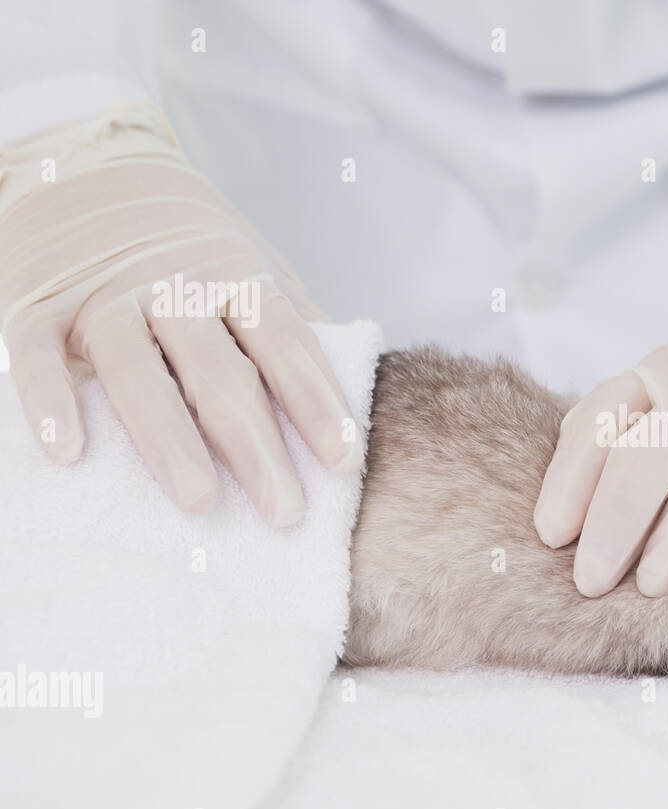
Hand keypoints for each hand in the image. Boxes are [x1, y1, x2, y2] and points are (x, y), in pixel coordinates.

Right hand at [0, 102, 357, 526]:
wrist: (91, 162)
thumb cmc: (192, 242)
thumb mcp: (253, 265)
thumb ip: (295, 324)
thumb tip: (358, 387)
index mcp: (237, 275)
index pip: (287, 344)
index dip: (317, 401)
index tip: (345, 461)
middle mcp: (174, 283)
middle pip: (221, 372)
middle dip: (257, 447)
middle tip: (286, 514)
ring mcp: (104, 295)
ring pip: (137, 372)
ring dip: (170, 439)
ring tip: (200, 500)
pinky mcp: (35, 304)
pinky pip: (35, 356)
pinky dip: (49, 402)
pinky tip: (69, 453)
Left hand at [534, 251, 667, 596]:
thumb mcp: (663, 403)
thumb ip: (618, 450)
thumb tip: (564, 539)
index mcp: (654, 377)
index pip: (603, 421)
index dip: (572, 477)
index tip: (551, 535)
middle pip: (655, 448)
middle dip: (618, 517)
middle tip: (590, 580)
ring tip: (653, 582)